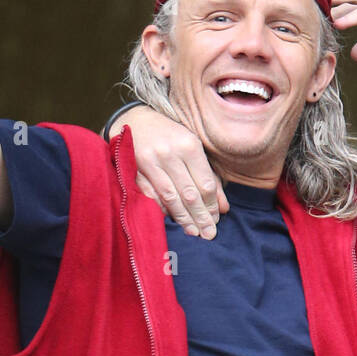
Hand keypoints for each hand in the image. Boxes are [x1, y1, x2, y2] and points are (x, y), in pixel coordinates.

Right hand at [109, 106, 227, 238]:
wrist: (136, 121)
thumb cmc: (171, 137)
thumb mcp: (194, 150)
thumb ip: (210, 178)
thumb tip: (223, 209)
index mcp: (189, 145)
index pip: (205, 184)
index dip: (211, 205)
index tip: (215, 220)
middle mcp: (170, 153)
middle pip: (189, 193)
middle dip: (200, 217)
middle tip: (208, 234)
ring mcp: (150, 161)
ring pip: (170, 197)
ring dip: (183, 218)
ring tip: (194, 232)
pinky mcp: (133, 169)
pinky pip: (150, 195)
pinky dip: (161, 209)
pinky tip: (171, 220)